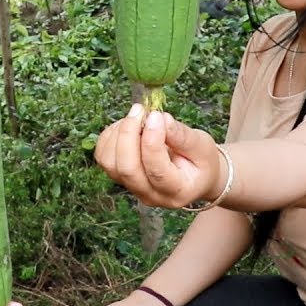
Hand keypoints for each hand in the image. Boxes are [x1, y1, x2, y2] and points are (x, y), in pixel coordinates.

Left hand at [94, 104, 224, 208]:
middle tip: (139, 111)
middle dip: (128, 135)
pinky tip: (127, 125)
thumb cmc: (202, 162)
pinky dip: (110, 136)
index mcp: (177, 191)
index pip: (156, 170)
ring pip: (110, 163)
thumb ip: (182, 136)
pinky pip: (103, 157)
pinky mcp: (120, 177)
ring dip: (118, 134)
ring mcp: (133, 189)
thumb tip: (161, 119)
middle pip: (127, 169)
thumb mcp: (202, 146)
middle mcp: (151, 195)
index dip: (152, 140)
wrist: (196, 176)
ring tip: (136, 117)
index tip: (155, 115)